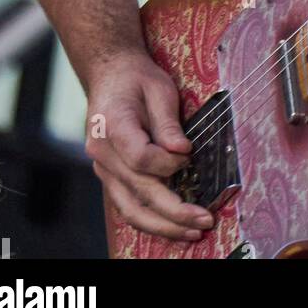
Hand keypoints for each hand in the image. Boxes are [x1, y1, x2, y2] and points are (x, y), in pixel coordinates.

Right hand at [85, 49, 214, 241]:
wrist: (110, 75)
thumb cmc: (136, 79)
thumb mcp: (158, 88)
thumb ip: (168, 122)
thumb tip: (182, 151)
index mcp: (112, 125)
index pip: (140, 157)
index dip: (168, 163)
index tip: (188, 155)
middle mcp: (102, 153)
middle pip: (138, 192)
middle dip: (174, 211)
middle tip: (204, 219)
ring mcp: (103, 168)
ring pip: (129, 209)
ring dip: (162, 226)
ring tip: (192, 232)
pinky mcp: (109, 176)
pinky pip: (127, 206)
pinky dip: (150, 220)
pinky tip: (173, 226)